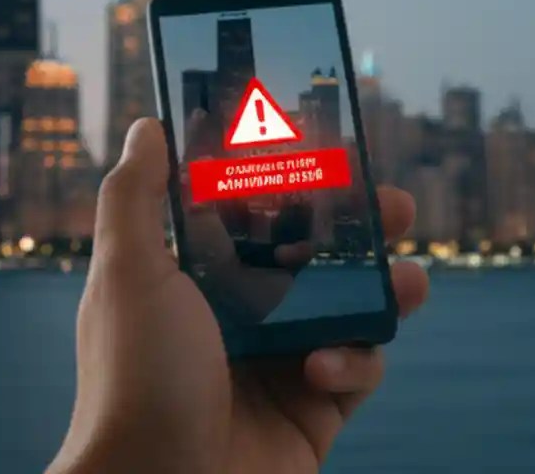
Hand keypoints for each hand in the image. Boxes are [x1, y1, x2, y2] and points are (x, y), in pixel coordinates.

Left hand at [47, 118, 428, 473]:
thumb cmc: (133, 382)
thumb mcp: (128, 275)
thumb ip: (136, 196)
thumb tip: (149, 127)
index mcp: (199, 278)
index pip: (257, 213)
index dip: (298, 180)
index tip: (334, 149)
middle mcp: (244, 315)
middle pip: (319, 255)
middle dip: (363, 228)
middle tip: (396, 207)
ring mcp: (283, 362)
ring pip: (353, 309)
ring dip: (385, 288)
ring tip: (407, 279)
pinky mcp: (316, 408)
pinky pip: (359, 369)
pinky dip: (354, 362)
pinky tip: (323, 367)